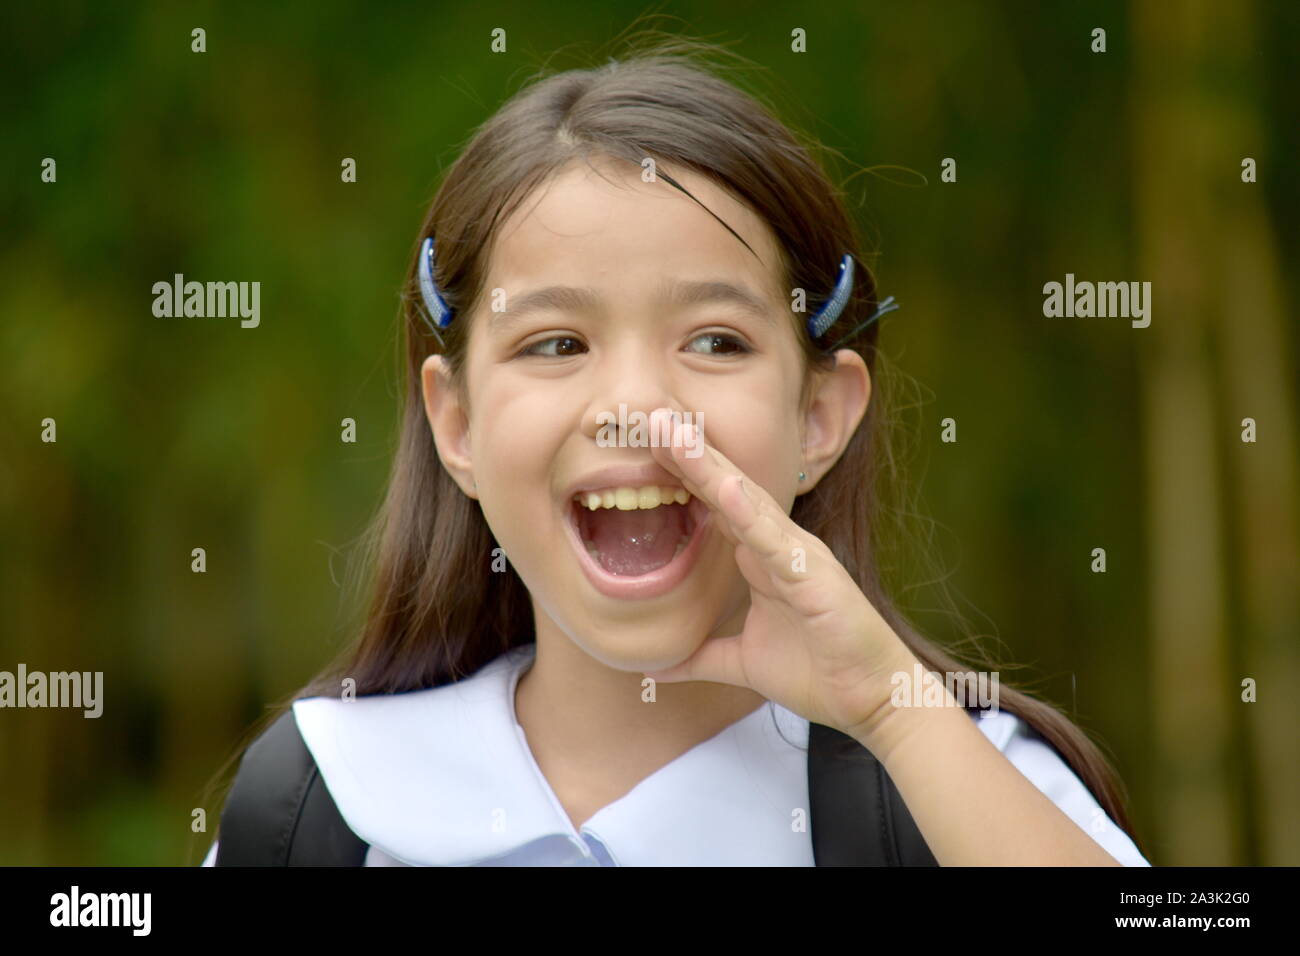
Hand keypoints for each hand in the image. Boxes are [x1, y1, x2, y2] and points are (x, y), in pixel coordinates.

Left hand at [643, 408, 918, 740]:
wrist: (874, 701)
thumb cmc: (820, 674)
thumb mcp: (743, 664)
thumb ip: (701, 658)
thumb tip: (657, 666)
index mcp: (761, 559)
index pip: (714, 506)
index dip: (681, 475)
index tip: (643, 445)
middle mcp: (778, 546)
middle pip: (725, 489)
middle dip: (688, 453)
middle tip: (650, 418)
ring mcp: (797, 555)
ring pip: (746, 500)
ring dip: (709, 466)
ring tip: (674, 433)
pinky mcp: (813, 576)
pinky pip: (775, 540)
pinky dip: (748, 513)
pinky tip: (722, 487)